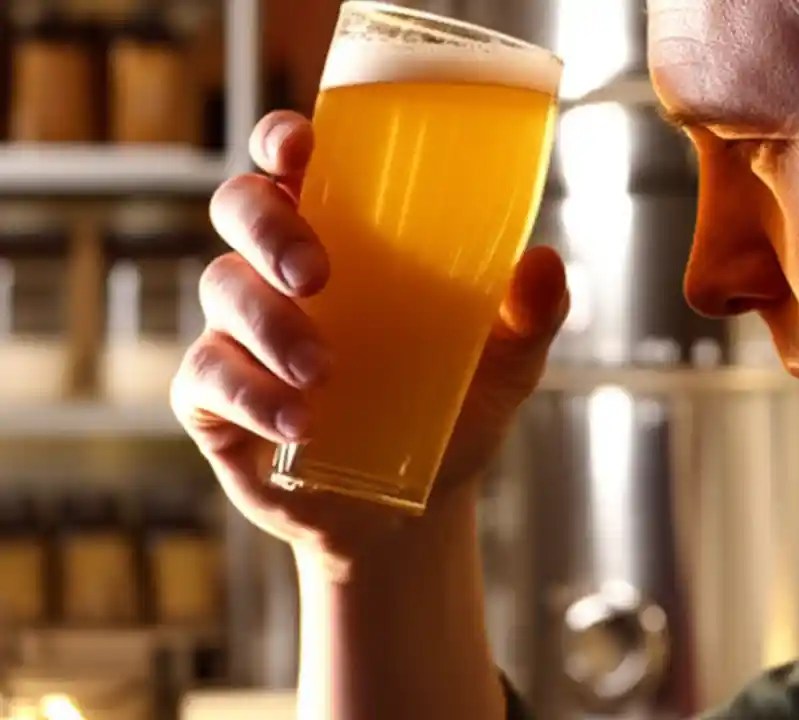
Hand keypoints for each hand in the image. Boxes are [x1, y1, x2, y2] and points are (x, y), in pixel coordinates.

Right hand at [172, 111, 568, 576]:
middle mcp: (280, 272)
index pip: (293, 164)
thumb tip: (545, 262)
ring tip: (325, 371)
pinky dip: (249, 395)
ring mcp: (240, 333)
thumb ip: (529, 315)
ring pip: (221, 291)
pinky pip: (205, 377)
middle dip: (268, 227)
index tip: (300, 148)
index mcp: (343, 236)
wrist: (411, 509)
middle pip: (240, 208)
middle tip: (316, 272)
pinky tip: (298, 421)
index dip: (282, 141)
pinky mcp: (215, 401)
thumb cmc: (450, 409)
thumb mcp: (505, 363)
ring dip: (269, 325)